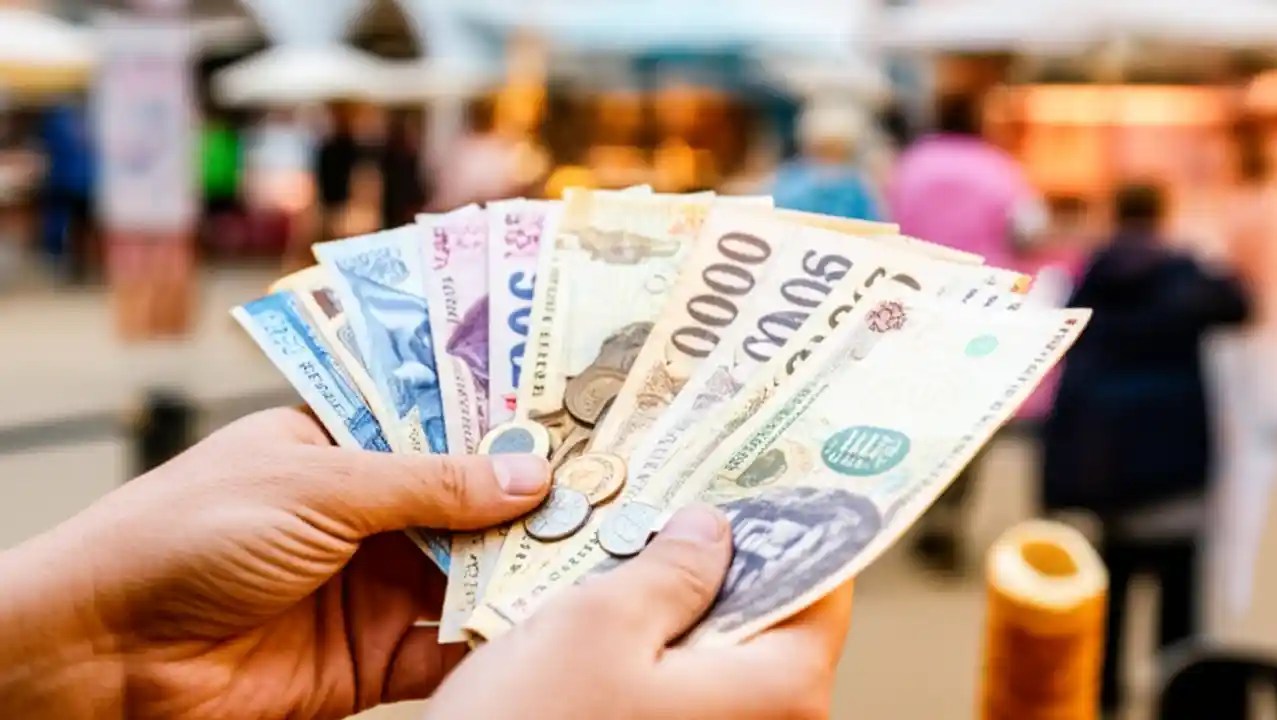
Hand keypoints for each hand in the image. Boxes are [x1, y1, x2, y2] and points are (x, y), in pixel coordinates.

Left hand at [0, 408, 549, 718]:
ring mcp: (370, 586)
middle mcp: (364, 514)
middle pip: (469, 505)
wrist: (102, 658)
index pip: (443, 427)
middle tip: (614, 494)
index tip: (585, 421)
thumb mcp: (318, 483)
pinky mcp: (371, 659)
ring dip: (526, 570)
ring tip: (600, 554)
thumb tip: (531, 474)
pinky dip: (493, 639)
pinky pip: (448, 645)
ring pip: (470, 575)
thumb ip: (430, 485)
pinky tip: (544, 624)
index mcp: (341, 447)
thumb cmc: (189, 534)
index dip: (508, 425)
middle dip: (534, 502)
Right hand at [428, 505, 854, 719]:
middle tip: (682, 497)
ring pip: (725, 647)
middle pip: (774, 613)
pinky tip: (614, 609)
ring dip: (684, 596)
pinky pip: (691, 682)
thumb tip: (710, 530)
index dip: (793, 521)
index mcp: (780, 688)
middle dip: (727, 553)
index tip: (762, 474)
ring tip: (635, 545)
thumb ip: (671, 568)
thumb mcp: (598, 623)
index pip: (824, 582)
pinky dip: (662, 641)